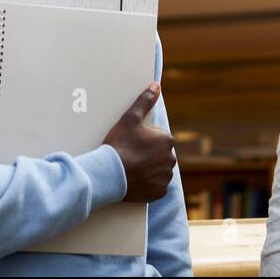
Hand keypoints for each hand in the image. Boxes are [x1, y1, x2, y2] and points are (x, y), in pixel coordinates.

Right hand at [102, 82, 175, 202]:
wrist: (109, 173)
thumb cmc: (119, 144)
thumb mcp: (130, 118)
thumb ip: (145, 100)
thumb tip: (156, 85)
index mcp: (167, 140)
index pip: (159, 138)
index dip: (144, 139)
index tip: (132, 142)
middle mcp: (171, 159)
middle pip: (160, 154)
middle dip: (149, 154)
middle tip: (130, 155)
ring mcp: (165, 177)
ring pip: (159, 170)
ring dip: (149, 169)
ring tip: (132, 168)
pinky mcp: (159, 193)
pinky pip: (156, 186)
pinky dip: (148, 183)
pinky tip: (136, 180)